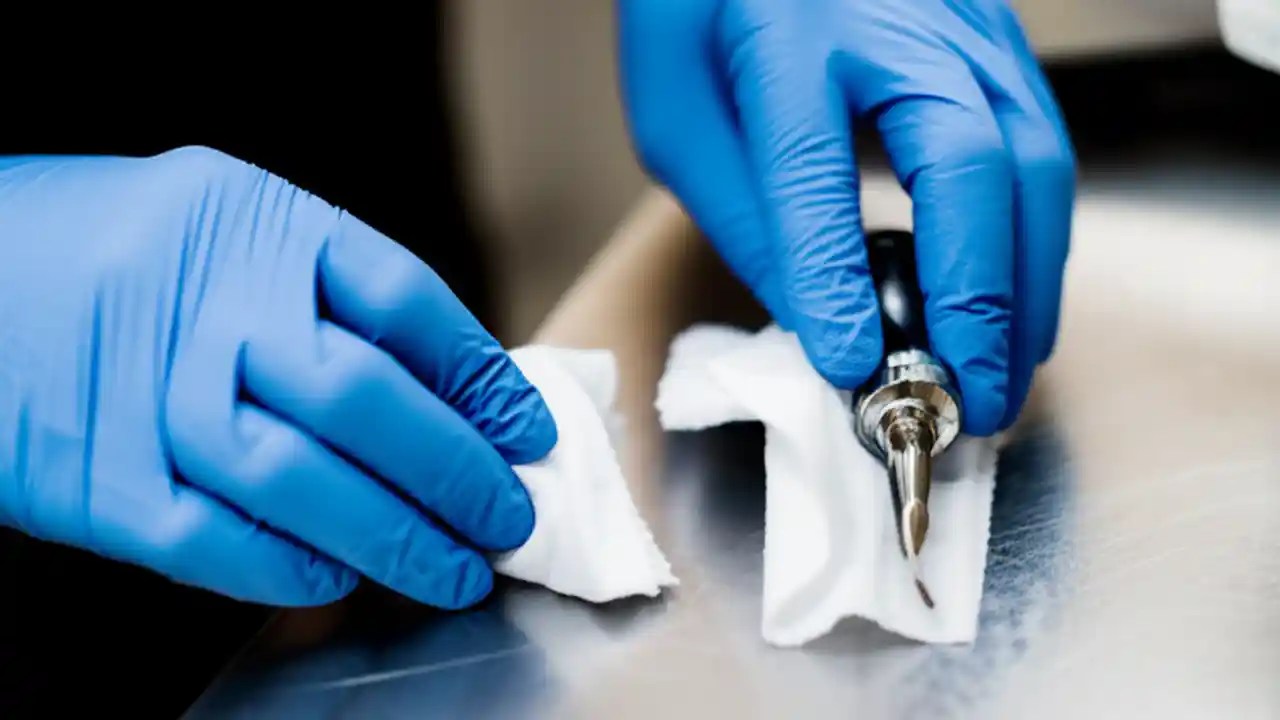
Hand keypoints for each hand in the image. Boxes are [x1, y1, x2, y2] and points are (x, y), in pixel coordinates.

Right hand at [0, 147, 555, 608]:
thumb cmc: (114, 253)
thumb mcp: (224, 227)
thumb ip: (326, 296)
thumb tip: (451, 393)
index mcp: (249, 221)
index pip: (402, 300)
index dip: (479, 377)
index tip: (526, 431)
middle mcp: (200, 300)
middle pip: (361, 395)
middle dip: (454, 468)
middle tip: (507, 515)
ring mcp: (143, 390)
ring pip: (296, 478)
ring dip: (393, 536)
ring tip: (453, 568)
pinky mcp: (93, 476)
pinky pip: (212, 538)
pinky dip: (290, 567)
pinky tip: (341, 577)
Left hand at [618, 0, 1074, 433]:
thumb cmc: (705, 15)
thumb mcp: (679, 116)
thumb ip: (746, 214)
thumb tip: (821, 321)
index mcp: (784, 34)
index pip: (814, 170)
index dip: (837, 277)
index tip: (852, 368)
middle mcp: (895, 20)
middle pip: (969, 163)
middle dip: (978, 303)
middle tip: (966, 399)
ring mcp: (963, 23)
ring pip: (1031, 161)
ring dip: (1025, 286)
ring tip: (999, 375)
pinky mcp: (997, 38)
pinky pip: (1041, 145)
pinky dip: (1035, 239)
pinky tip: (1015, 303)